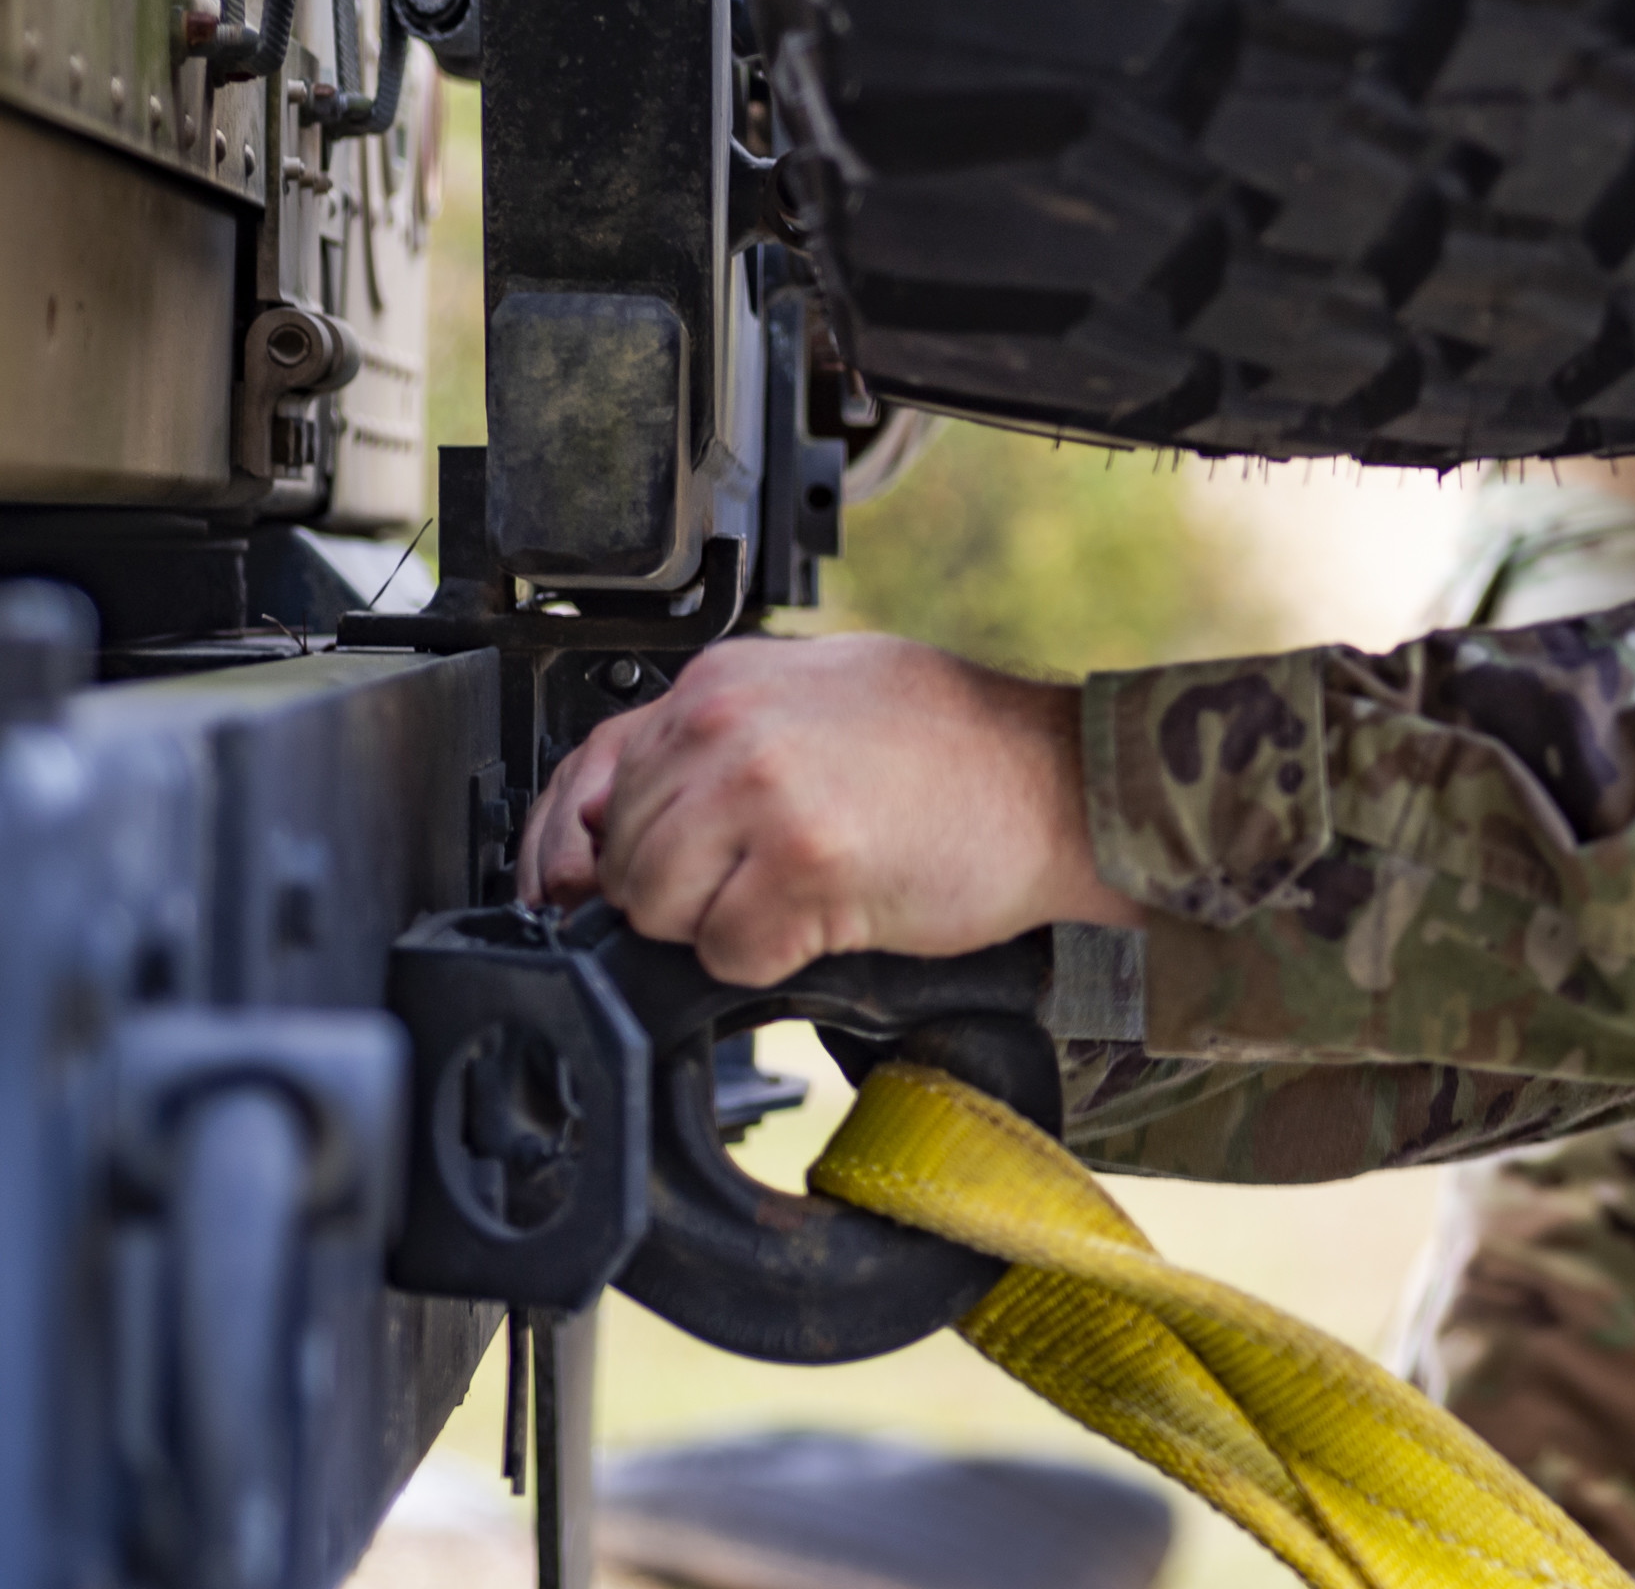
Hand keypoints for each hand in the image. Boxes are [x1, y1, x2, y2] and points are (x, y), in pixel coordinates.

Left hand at [515, 633, 1141, 985]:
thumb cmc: (964, 750)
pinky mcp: (802, 864)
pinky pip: (727, 955)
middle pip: (623, 857)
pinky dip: (775, 958)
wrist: (1066, 785)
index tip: (567, 896)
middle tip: (767, 879)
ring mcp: (760, 790)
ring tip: (804, 890)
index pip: (588, 773)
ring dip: (723, 926)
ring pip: (658, 910)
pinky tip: (834, 914)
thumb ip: (719, 737)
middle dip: (680, 891)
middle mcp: (728, 723)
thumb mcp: (822, 696)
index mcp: (724, 678)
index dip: (571, 851)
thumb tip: (615, 816)